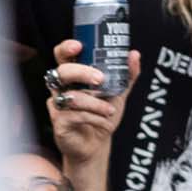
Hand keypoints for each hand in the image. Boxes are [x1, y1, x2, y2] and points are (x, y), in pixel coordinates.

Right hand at [45, 39, 140, 168]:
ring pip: (70, 96)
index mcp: (73, 76)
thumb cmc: (102, 115)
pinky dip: (93, 118)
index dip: (66, 48)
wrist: (97, 144)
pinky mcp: (58, 122)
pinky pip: (73, 115)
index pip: (62, 56)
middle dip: (81, 73)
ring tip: (109, 110)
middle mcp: (61, 88)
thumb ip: (126, 75)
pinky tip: (103, 122)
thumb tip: (134, 55)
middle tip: (100, 80)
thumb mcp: (118, 93)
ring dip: (94, 103)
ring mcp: (57, 105)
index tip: (78, 46)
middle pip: (61, 72)